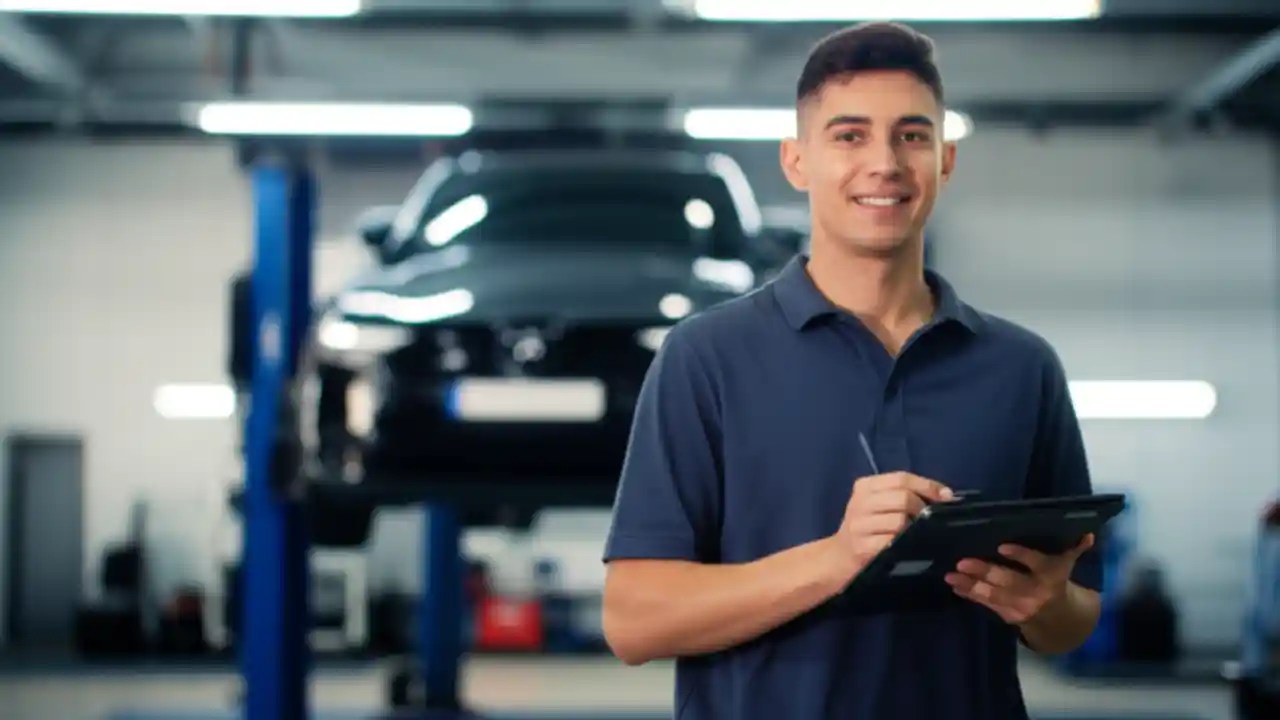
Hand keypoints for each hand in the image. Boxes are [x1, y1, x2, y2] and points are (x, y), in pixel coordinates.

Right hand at [829, 471, 952, 583]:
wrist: (838, 557)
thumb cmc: (866, 528)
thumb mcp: (876, 504)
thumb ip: (902, 495)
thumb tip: (944, 495)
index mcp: (864, 486)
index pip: (901, 478)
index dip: (927, 485)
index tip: (946, 496)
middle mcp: (860, 502)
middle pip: (903, 497)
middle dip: (923, 508)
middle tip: (931, 519)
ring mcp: (860, 526)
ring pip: (900, 520)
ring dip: (916, 528)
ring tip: (920, 533)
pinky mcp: (863, 547)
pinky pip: (894, 541)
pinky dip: (908, 543)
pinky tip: (911, 546)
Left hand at [945, 534, 1094, 624]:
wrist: (1060, 618)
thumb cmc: (1057, 579)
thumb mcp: (1067, 564)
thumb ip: (1073, 548)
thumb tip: (1087, 533)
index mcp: (1052, 576)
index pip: (1036, 564)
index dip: (1021, 556)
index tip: (1002, 547)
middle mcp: (1036, 593)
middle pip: (1008, 581)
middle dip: (984, 571)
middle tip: (962, 561)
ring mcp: (1021, 607)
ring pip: (993, 595)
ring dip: (970, 585)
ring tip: (951, 574)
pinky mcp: (1009, 616)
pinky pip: (987, 605)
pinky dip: (970, 595)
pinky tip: (955, 586)